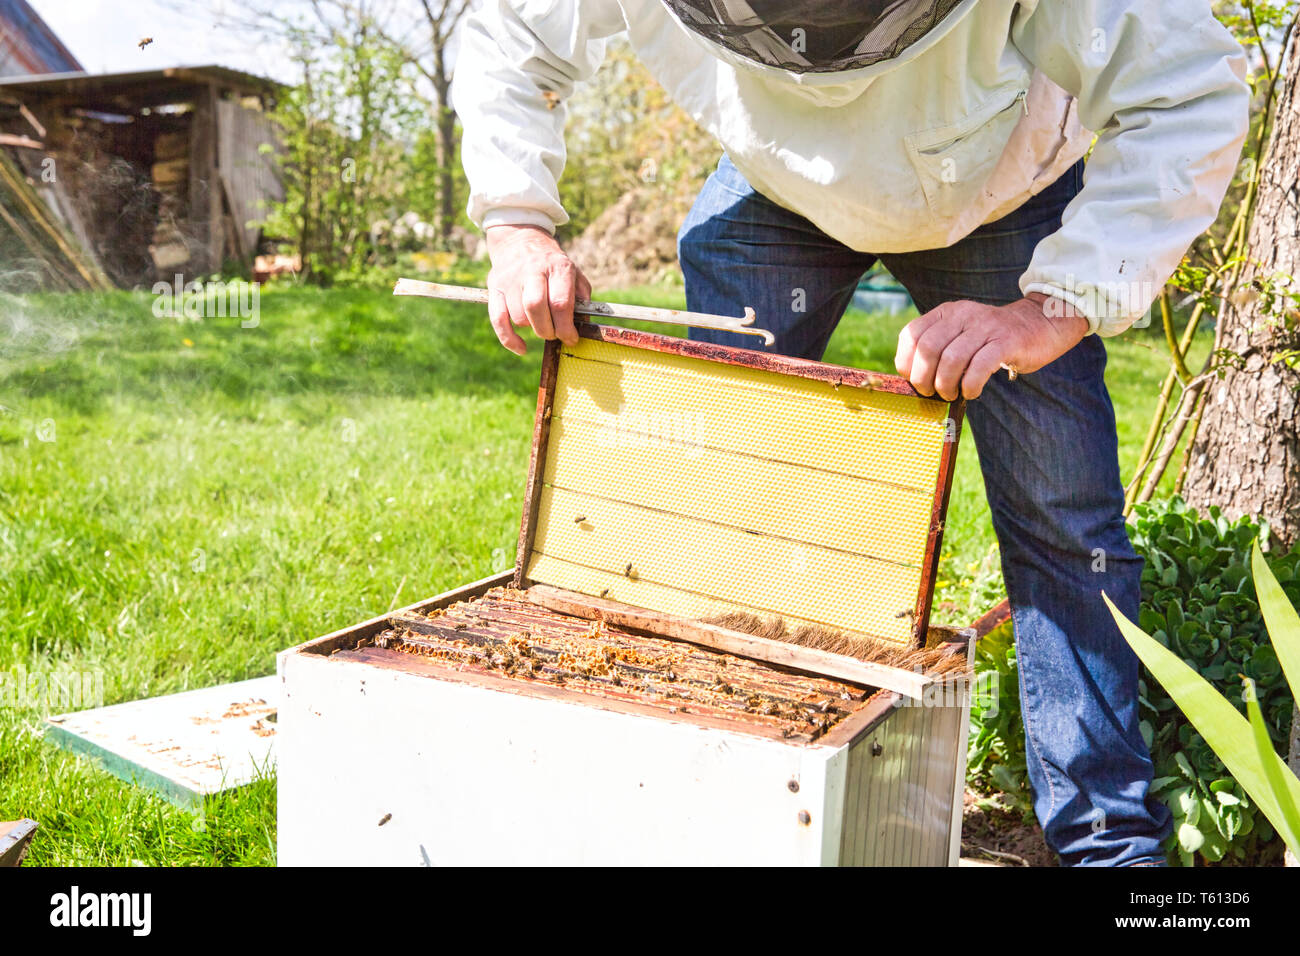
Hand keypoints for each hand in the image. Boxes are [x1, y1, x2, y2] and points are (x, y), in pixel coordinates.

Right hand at [485, 224, 590, 354]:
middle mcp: (532, 270)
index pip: (560, 302)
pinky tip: (521, 348)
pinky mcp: (494, 287)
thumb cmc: (552, 265)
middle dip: (547, 330)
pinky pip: (498, 320)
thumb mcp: (574, 273)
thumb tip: (583, 324)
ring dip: (531, 328)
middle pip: (535, 308)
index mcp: (557, 267)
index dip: (566, 327)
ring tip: (539, 320)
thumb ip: (581, 297)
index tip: (571, 339)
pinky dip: (509, 339)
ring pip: (519, 317)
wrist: (520, 240)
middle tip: (554, 334)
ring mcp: (510, 278)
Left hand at [894, 294, 1088, 399]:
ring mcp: (985, 326)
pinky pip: (980, 367)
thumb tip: (914, 381)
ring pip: (952, 359)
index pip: (912, 335)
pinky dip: (970, 385)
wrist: (1040, 324)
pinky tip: (972, 392)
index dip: (907, 362)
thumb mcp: (960, 335)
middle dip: (924, 379)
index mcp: (946, 312)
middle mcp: (963, 314)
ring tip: (952, 394)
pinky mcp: (1006, 341)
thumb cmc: (993, 340)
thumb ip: (938, 350)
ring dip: (947, 385)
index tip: (914, 380)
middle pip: (928, 349)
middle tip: (932, 393)